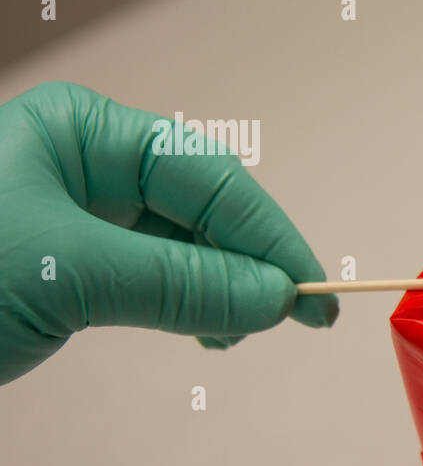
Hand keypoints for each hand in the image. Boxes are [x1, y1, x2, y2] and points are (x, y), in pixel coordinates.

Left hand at [0, 82, 337, 384]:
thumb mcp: (69, 273)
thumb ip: (179, 284)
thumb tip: (277, 298)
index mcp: (84, 131)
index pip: (209, 178)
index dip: (269, 237)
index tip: (311, 292)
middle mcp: (86, 163)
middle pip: (203, 210)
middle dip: (249, 265)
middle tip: (298, 318)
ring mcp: (76, 214)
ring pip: (182, 248)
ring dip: (223, 292)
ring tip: (239, 334)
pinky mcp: (69, 265)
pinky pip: (152, 278)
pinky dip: (187, 308)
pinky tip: (209, 332)